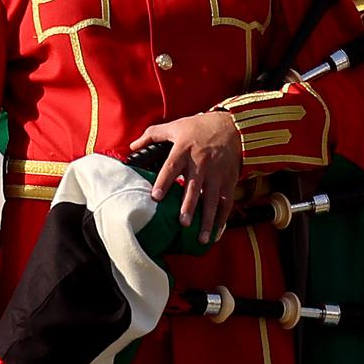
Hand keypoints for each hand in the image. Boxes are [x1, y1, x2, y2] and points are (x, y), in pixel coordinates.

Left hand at [130, 108, 245, 241]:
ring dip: (207, 219)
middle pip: (194, 187)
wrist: (232, 126)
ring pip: (213, 199)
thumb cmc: (199, 127)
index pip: (172, 166)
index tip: (156, 197)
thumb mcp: (175, 126)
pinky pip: (226, 202)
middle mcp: (201, 163)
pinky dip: (222, 219)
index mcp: (184, 149)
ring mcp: (217, 173)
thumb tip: (132, 146)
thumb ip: (152, 135)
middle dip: (189, 206)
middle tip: (183, 223)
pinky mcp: (229, 180)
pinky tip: (216, 233)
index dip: (164, 181)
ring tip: (202, 238)